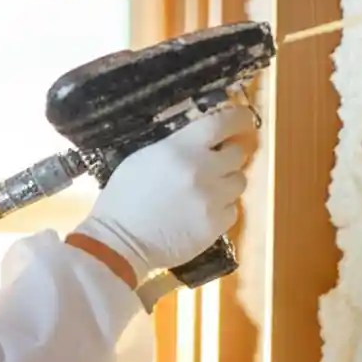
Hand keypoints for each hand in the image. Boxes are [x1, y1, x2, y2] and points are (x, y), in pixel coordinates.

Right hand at [72, 107, 255, 282]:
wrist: (119, 243)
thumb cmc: (123, 199)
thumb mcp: (142, 159)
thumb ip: (176, 148)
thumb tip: (201, 143)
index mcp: (181, 149)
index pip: (224, 122)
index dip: (238, 118)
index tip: (242, 120)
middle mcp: (203, 170)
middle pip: (237, 154)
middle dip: (226, 158)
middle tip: (212, 165)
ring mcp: (213, 199)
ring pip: (239, 182)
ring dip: (225, 184)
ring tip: (204, 193)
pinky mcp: (217, 225)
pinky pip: (233, 209)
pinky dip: (221, 209)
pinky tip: (200, 214)